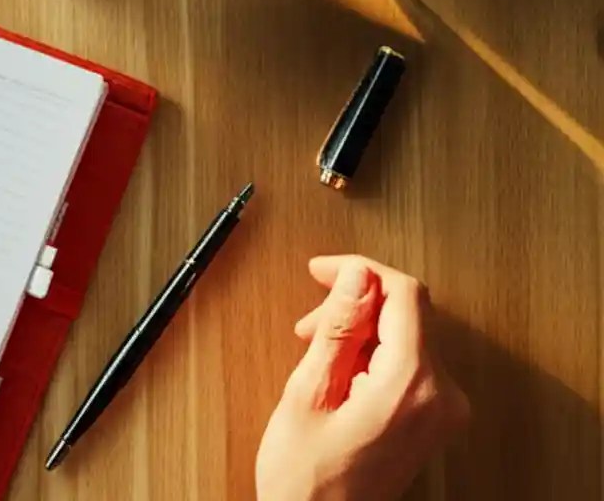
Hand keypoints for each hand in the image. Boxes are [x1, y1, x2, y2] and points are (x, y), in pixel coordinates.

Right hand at [255, 255, 468, 500]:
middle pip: (406, 313)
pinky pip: (411, 363)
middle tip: (307, 323)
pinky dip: (374, 354)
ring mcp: (443, 410)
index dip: (360, 271)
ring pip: (406, 335)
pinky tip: (339, 372)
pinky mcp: (435, 419)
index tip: (322, 270)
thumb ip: (337, 329)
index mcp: (411, 384)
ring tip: (316, 353)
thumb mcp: (308, 394)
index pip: (404, 293)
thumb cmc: (307, 479)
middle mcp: (441, 396)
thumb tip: (354, 277)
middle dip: (354, 306)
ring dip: (360, 331)